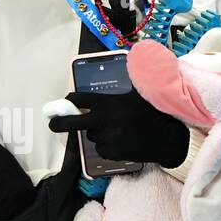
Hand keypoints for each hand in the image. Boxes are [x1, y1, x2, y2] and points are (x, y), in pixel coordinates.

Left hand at [46, 88, 189, 166]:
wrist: (169, 139)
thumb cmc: (154, 112)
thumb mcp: (138, 94)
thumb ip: (125, 84)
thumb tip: (122, 66)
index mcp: (110, 103)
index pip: (80, 100)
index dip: (71, 100)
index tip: (67, 102)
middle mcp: (105, 121)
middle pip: (73, 122)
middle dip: (59, 123)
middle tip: (51, 123)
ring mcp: (108, 138)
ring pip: (92, 136)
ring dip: (98, 133)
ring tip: (116, 130)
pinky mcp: (113, 153)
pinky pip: (102, 149)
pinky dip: (107, 146)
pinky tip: (121, 141)